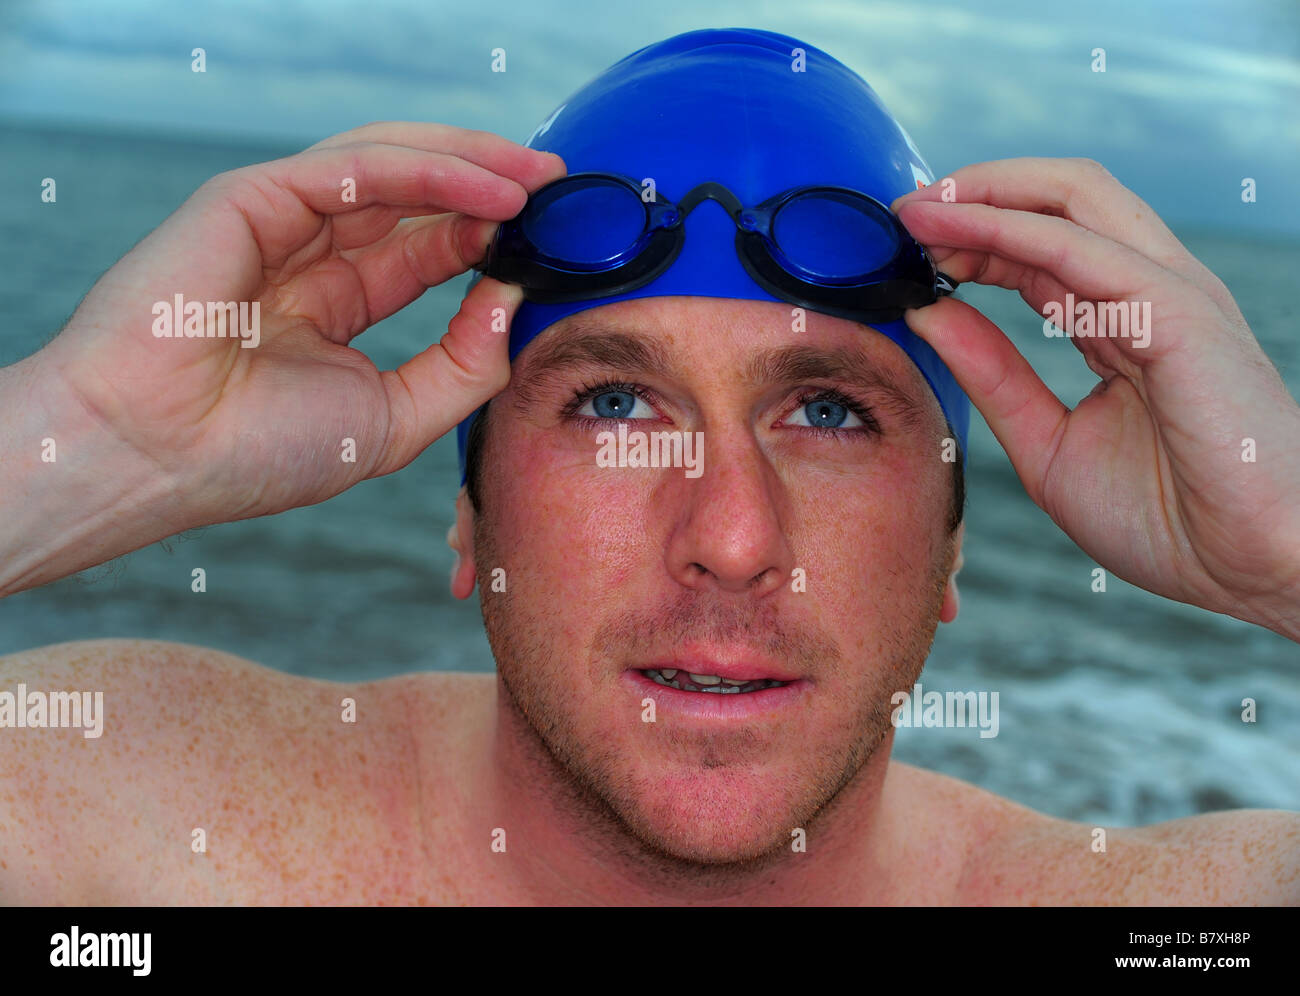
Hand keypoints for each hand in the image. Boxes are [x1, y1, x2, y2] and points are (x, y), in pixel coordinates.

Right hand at [38, 122, 564, 529]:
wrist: (156, 458)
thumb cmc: (257, 452)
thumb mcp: (394, 418)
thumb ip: (461, 363)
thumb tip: (513, 298)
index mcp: (333, 303)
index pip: (424, 251)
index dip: (488, 237)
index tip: (553, 238)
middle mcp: (309, 254)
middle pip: (416, 197)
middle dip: (492, 187)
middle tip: (560, 187)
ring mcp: (281, 221)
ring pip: (391, 166)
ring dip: (471, 166)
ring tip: (539, 181)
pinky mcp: (253, 197)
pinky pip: (358, 171)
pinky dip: (428, 173)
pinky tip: (488, 192)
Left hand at [893, 157, 1299, 639]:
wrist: (1251, 569)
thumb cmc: (1168, 519)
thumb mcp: (1047, 444)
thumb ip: (992, 376)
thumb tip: (926, 314)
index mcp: (1123, 320)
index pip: (1041, 246)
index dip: (970, 234)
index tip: (902, 244)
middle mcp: (1150, 291)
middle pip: (1061, 197)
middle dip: (974, 192)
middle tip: (899, 210)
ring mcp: (1172, 293)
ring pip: (1075, 201)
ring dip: (985, 196)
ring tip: (915, 208)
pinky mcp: (1182, 312)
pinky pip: (1084, 251)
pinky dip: (1013, 233)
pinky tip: (956, 236)